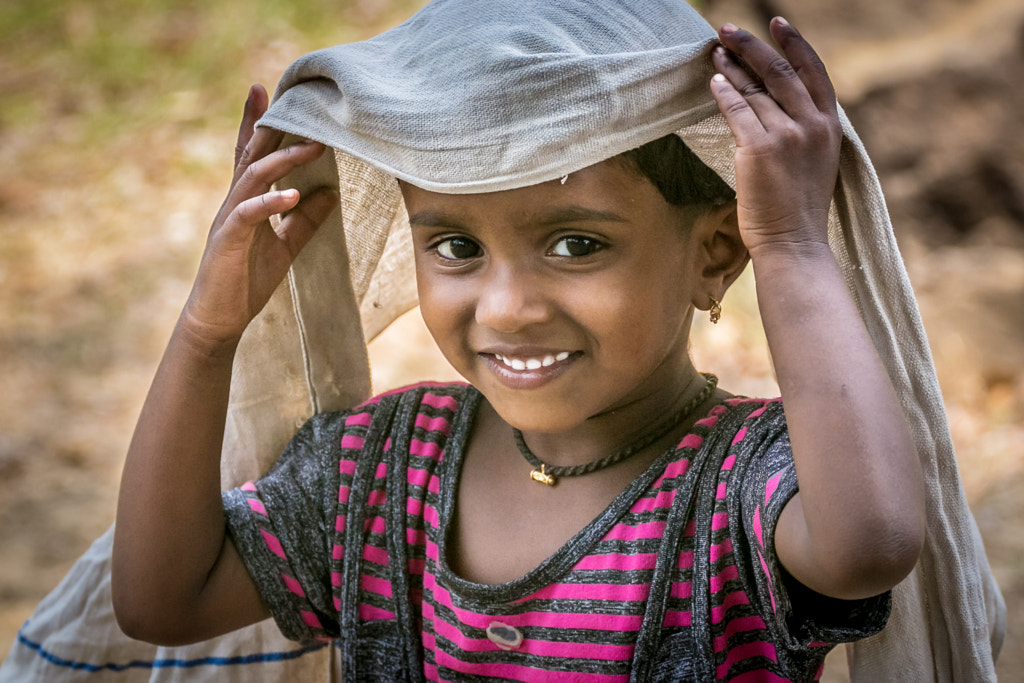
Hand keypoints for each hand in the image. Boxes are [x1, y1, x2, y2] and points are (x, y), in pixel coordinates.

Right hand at [181, 84, 337, 351]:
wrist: (220, 318)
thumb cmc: (248, 280)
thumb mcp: (286, 246)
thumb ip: (306, 220)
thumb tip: (333, 193)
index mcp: (247, 200)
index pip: (251, 154)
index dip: (256, 122)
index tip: (265, 89)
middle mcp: (235, 202)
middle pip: (251, 155)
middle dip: (271, 127)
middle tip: (296, 104)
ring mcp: (229, 219)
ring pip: (252, 178)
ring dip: (283, 161)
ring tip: (313, 148)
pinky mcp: (228, 241)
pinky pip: (248, 214)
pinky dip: (271, 203)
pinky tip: (293, 196)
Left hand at [710, 18, 840, 257]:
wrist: (794, 242)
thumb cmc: (798, 208)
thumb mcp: (815, 161)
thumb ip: (805, 129)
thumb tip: (775, 100)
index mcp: (829, 126)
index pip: (813, 71)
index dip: (794, 42)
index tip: (776, 22)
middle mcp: (811, 125)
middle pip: (779, 71)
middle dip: (751, 46)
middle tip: (727, 30)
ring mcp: (786, 135)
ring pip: (755, 90)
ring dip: (731, 68)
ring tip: (714, 54)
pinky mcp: (759, 149)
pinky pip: (737, 110)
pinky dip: (723, 92)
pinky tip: (713, 81)